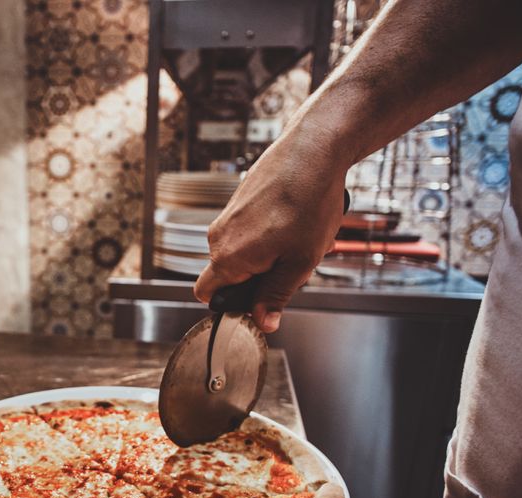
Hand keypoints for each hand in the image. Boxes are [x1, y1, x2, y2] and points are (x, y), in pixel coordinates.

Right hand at [193, 128, 348, 332]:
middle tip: (295, 263)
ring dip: (272, 254)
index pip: (208, 296)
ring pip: (244, 252)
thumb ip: (277, 296)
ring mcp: (228, 217)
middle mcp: (219, 236)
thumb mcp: (300, 261)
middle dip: (262, 277)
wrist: (313, 150)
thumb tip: (263, 322)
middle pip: (231, 275)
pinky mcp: (239, 202)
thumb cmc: (308, 201)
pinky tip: (298, 220)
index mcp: (227, 257)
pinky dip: (272, 233)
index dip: (235, 304)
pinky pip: (249, 230)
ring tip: (302, 239)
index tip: (262, 301)